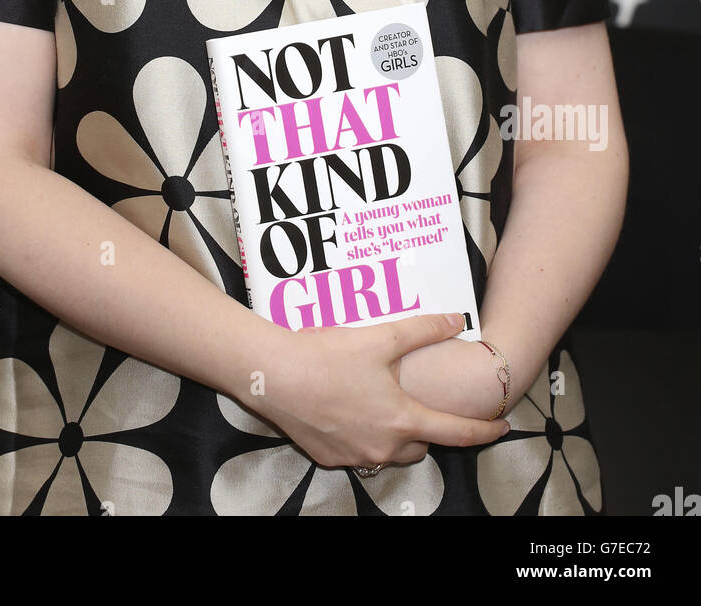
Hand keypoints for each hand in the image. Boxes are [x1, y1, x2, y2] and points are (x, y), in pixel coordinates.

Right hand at [246, 313, 510, 470]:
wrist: (275, 376)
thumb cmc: (329, 356)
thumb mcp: (382, 337)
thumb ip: (424, 330)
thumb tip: (456, 320)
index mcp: (404, 419)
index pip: (458, 434)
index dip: (485, 431)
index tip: (503, 426)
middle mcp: (384, 446)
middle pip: (422, 446)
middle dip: (429, 429)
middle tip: (423, 403)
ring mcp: (355, 456)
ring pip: (391, 452)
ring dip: (397, 435)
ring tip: (387, 404)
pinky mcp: (329, 457)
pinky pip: (360, 452)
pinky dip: (365, 436)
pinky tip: (350, 409)